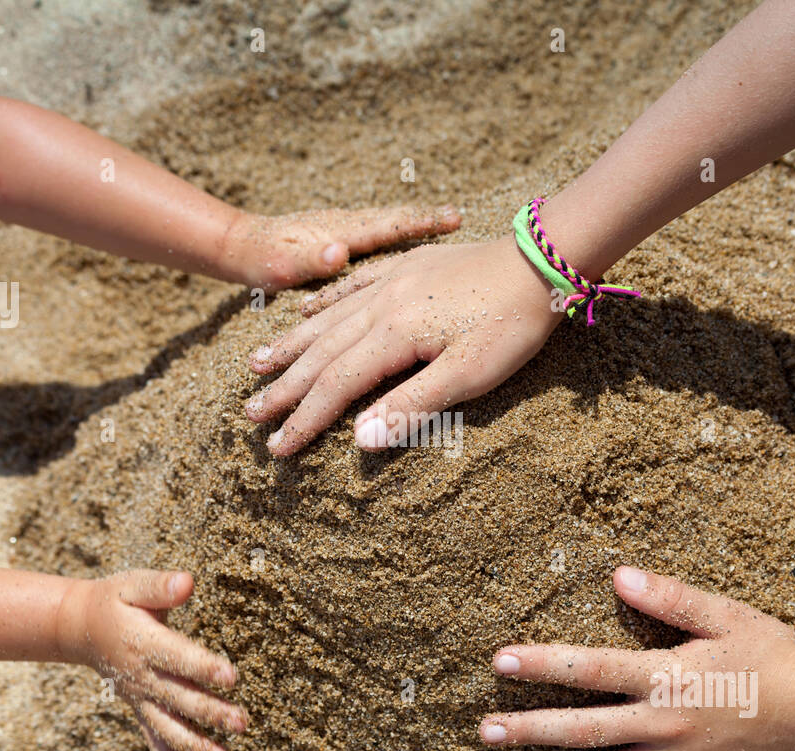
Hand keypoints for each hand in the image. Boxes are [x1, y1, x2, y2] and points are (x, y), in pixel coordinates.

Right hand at [57, 570, 246, 750]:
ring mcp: (139, 696)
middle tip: (241, 723)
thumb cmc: (114, 601)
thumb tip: (187, 582)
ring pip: (168, 725)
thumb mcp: (132, 585)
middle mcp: (141, 675)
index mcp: (142, 641)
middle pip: (179, 697)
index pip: (177, 657)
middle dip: (210, 712)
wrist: (80, 627)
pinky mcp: (139, 707)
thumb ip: (159, 586)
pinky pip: (152, 736)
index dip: (203, 666)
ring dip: (194, 744)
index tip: (231, 677)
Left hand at [221, 204, 460, 292]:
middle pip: (396, 220)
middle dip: (429, 219)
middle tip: (462, 216)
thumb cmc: (259, 259)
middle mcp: (349, 228)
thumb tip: (339, 252)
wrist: (238, 246)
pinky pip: (378, 242)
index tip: (453, 217)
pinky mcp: (343, 243)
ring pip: (390, 229)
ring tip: (448, 228)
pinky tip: (411, 252)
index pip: (390, 225)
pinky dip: (399, 239)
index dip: (422, 222)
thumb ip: (309, 260)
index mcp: (342, 233)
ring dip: (418, 227)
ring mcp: (347, 233)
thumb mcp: (279, 265)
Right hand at [245, 236, 559, 455]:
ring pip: (328, 317)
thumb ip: (414, 406)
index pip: (337, 384)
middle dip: (285, 386)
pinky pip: (351, 285)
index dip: (306, 418)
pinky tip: (304, 311)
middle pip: (321, 352)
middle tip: (251, 414)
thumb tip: (359, 439)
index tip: (278, 447)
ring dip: (292, 344)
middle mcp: (382, 303)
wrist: (542, 258)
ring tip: (258, 365)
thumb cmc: (513, 323)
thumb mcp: (471, 373)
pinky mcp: (408, 267)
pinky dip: (323, 303)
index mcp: (396, 333)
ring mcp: (392, 281)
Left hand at [479, 567, 794, 750]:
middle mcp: (663, 722)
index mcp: (665, 675)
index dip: (542, 664)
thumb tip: (619, 576)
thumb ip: (670, 598)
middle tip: (484, 733)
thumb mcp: (726, 616)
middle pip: (584, 729)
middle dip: (530, 731)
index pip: (590, 669)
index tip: (499, 662)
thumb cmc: (774, 655)